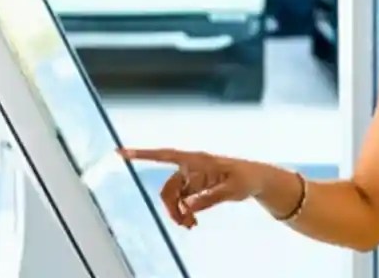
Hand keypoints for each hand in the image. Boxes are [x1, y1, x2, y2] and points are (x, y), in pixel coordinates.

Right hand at [119, 147, 262, 228]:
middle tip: (183, 224)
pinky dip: (184, 213)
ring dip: (177, 212)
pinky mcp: (195, 186)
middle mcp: (190, 167)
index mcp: (197, 160)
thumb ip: (210, 198)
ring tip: (190, 226)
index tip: (121, 152)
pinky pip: (181, 201)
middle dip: (171, 207)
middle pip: (168, 188)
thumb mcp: (232, 190)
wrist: (256, 179)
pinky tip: (192, 223)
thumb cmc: (246, 178)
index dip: (142, 154)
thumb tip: (188, 207)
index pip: (165, 155)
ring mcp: (191, 177)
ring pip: (173, 197)